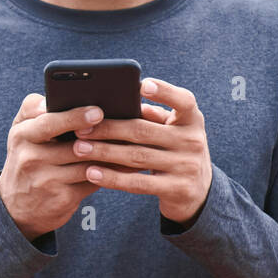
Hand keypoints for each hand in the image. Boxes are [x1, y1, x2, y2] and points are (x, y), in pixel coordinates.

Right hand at [0, 93, 146, 240]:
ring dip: (113, 153)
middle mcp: (31, 158)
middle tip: (125, 125)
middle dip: (101, 136)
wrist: (16, 208)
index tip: (97, 112)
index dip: (74, 117)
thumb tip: (58, 96)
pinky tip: (129, 165)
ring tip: (136, 141)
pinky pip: (93, 182)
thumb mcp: (21, 132)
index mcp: (22, 135)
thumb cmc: (27, 159)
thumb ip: (33, 109)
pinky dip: (112, 172)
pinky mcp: (61, 198)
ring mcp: (46, 180)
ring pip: (88, 164)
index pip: (48, 123)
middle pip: (72, 145)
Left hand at [68, 77, 211, 224]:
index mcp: (192, 120)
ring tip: (79, 148)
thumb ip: (153, 117)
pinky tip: (92, 172)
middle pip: (143, 130)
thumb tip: (119, 104)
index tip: (141, 85)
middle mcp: (193, 141)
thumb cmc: (175, 151)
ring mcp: (186, 166)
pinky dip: (112, 178)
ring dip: (104, 152)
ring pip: (137, 156)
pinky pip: (138, 183)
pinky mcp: (177, 189)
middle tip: (81, 127)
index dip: (164, 91)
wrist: (198, 192)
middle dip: (108, 128)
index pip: (183, 101)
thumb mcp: (172, 131)